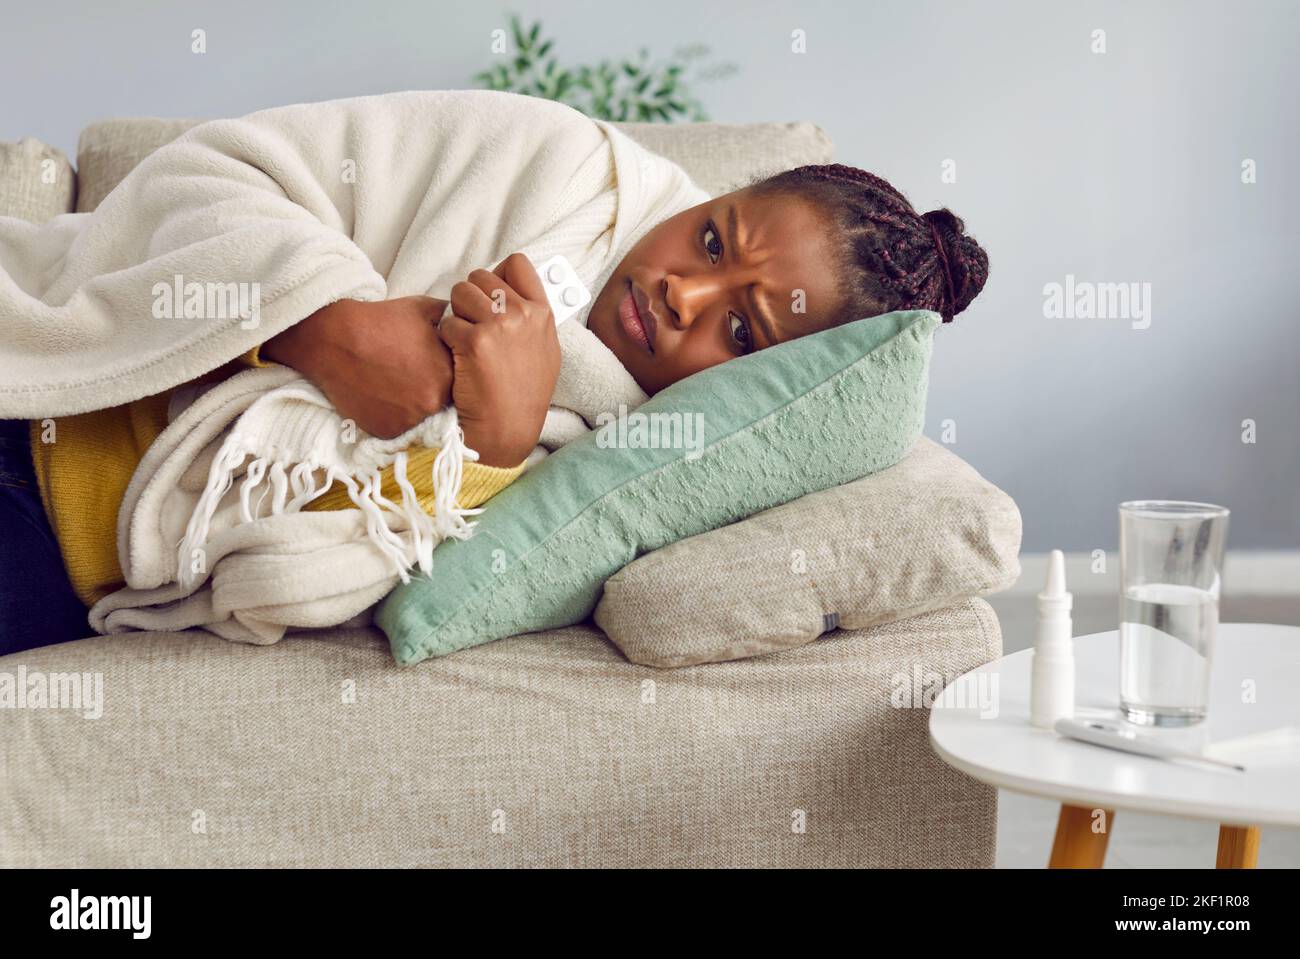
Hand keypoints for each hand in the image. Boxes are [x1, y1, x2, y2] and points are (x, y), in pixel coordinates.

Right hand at [261, 295, 452, 438]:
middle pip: (442, 403)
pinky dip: (392, 418)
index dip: (446, 375)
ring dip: (411, 408)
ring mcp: (410, 420)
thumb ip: (453, 320)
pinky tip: (380, 398)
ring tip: (392, 387)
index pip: (460, 384)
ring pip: (421, 419)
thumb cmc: (381, 321)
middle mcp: (433, 401)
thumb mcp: (425, 310)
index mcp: (448, 374)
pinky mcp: (387, 432)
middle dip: (430, 392)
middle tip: (409, 378)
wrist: (335, 338)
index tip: (430, 367)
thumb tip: (468, 322)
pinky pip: (398, 430)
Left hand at [437, 252, 560, 466]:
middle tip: (473, 325)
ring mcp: (500, 325)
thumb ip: (531, 319)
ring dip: (456, 314)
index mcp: (543, 313)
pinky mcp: (474, 341)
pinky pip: (447, 322)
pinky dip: (446, 339)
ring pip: (460, 293)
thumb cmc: (522, 396)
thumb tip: (513, 292)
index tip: (491, 294)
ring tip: (465, 342)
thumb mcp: (544, 352)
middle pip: (481, 276)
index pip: (517, 264)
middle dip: (470, 297)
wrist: (506, 430)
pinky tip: (459, 359)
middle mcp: (524, 314)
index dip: (497, 274)